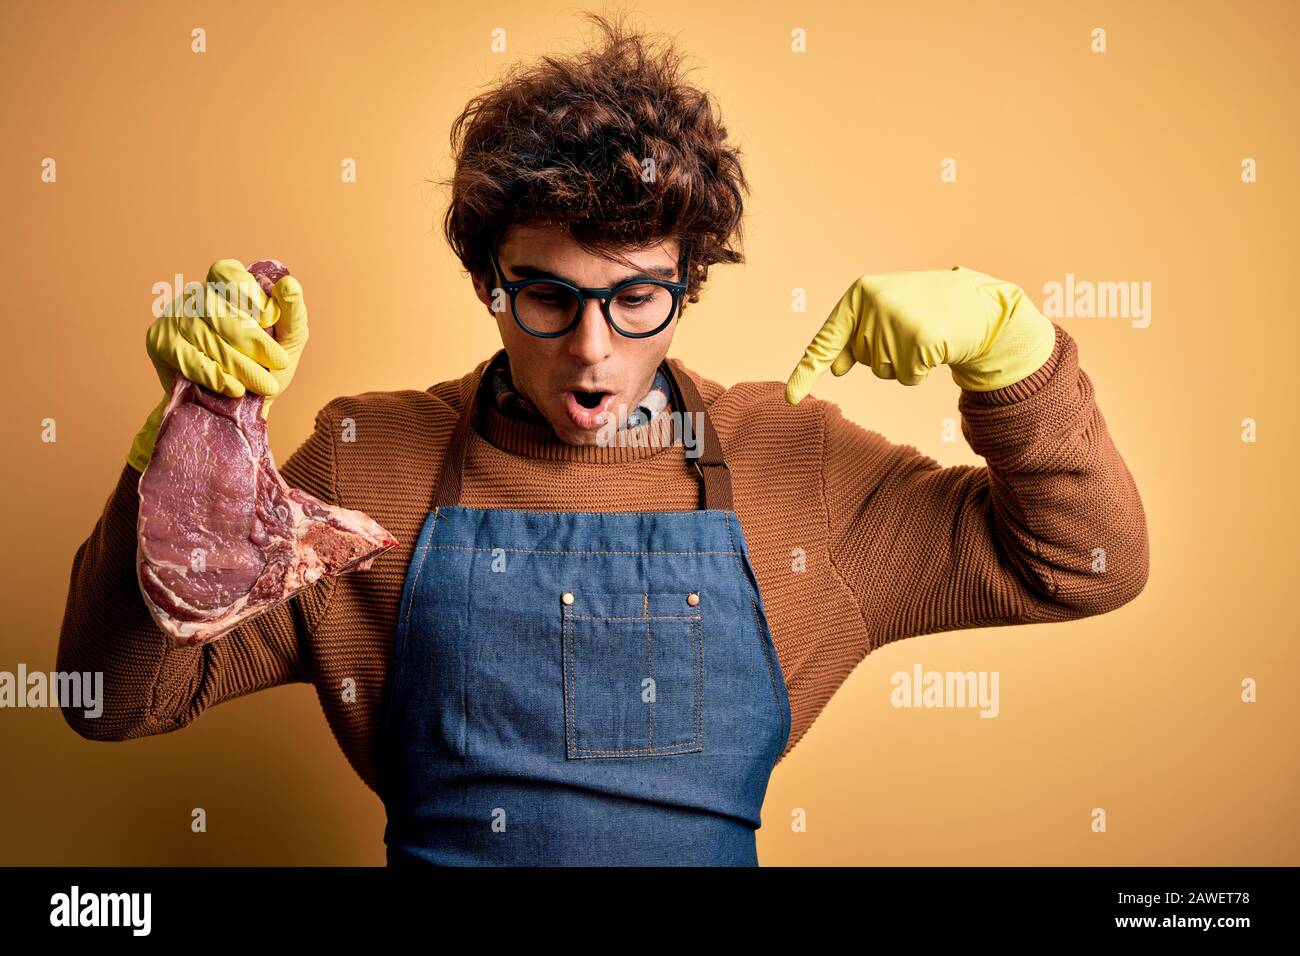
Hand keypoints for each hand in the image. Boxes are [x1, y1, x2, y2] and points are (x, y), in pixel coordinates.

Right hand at [127, 259, 308, 471]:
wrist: (238, 406)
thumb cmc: (266, 364)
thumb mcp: (288, 338)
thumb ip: (292, 311)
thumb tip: (290, 283)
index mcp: (225, 284)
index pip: (228, 273)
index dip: (248, 293)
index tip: (269, 319)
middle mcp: (196, 294)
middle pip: (218, 310)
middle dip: (252, 339)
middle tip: (279, 362)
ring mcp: (174, 316)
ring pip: (204, 336)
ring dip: (238, 363)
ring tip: (265, 385)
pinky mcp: (160, 341)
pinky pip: (186, 357)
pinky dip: (214, 374)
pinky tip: (235, 388)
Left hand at [785, 265, 1054, 402]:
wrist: (979, 305)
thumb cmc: (926, 309)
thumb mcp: (884, 315)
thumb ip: (857, 336)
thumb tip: (835, 367)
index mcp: (860, 294)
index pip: (827, 340)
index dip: (807, 371)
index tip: (791, 398)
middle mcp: (873, 306)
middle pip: (861, 361)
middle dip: (885, 355)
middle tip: (911, 329)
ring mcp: (896, 324)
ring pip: (883, 373)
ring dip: (904, 364)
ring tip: (925, 335)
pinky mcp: (919, 343)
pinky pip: (907, 379)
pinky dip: (921, 371)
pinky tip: (937, 347)